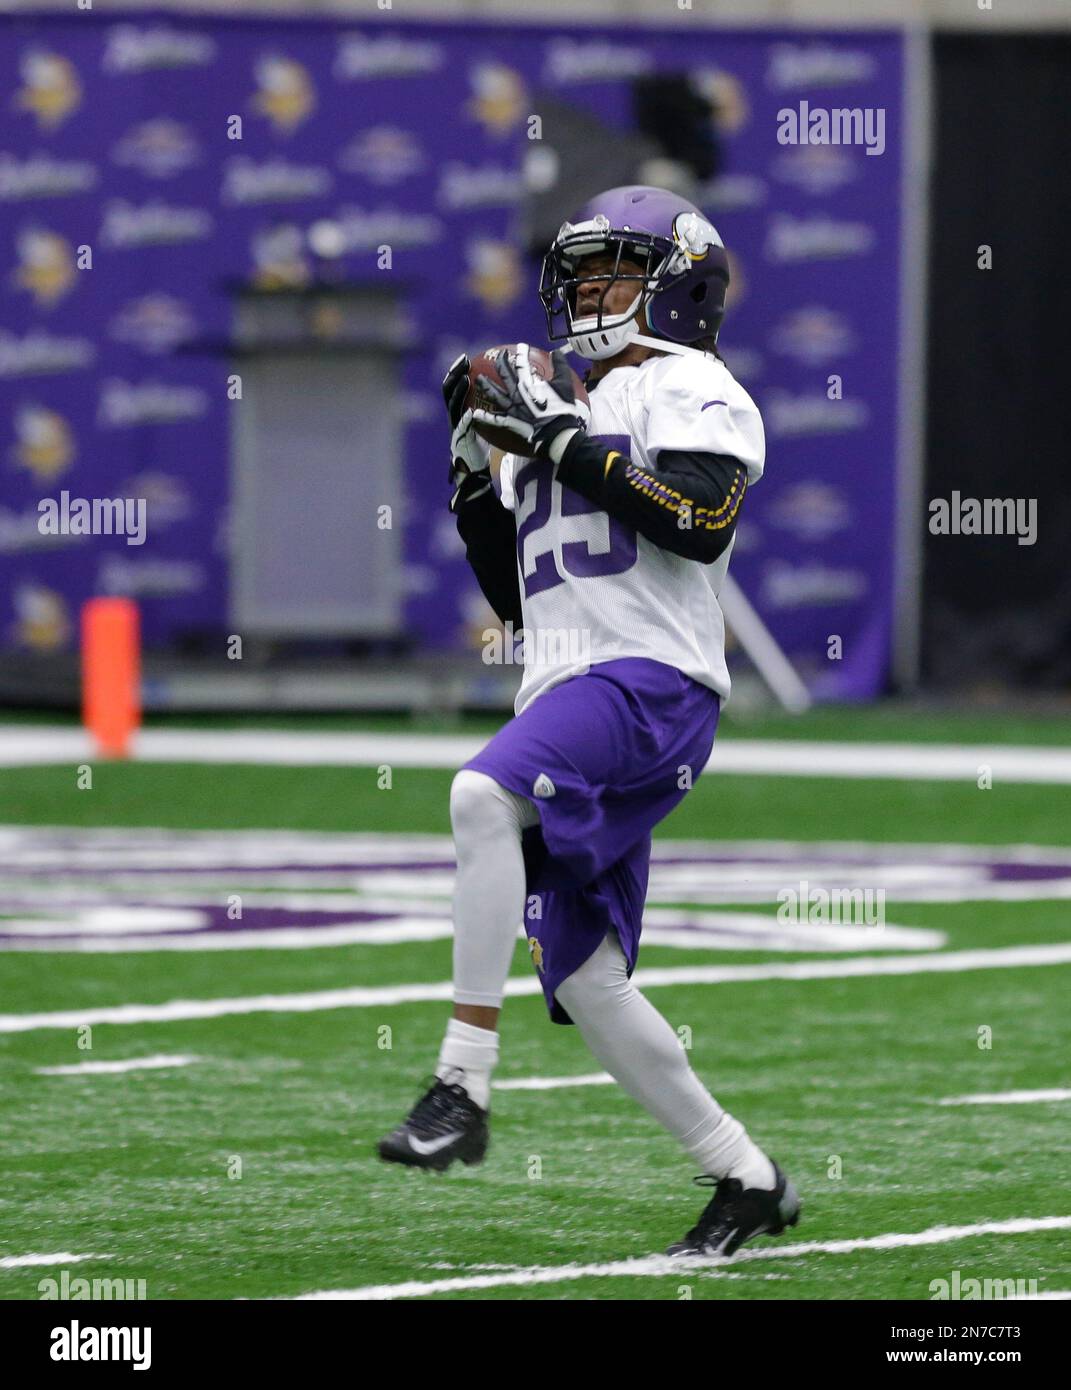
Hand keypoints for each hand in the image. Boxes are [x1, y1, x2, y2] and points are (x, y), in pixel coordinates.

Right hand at [442, 353, 491, 508]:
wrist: (474, 472)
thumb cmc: (482, 448)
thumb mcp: (485, 425)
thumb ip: (490, 411)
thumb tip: (510, 394)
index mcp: (458, 411)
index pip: (455, 386)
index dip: (457, 371)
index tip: (465, 357)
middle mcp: (454, 416)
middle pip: (449, 390)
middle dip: (454, 374)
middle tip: (463, 360)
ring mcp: (454, 427)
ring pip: (452, 405)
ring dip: (458, 390)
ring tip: (465, 378)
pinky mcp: (459, 441)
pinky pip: (461, 428)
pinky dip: (465, 420)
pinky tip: (470, 413)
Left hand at [472, 344, 588, 460]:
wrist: (557, 433)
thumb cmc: (562, 409)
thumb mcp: (565, 384)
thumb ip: (560, 366)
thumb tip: (556, 352)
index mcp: (529, 383)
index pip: (522, 364)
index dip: (521, 353)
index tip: (521, 346)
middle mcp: (517, 393)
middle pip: (505, 375)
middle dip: (501, 363)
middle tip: (499, 356)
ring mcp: (512, 408)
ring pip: (495, 394)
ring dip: (486, 386)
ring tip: (479, 380)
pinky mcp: (511, 421)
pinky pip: (495, 419)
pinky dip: (485, 417)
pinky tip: (475, 414)